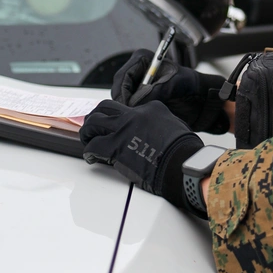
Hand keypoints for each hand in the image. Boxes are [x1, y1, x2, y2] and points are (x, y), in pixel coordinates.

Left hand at [80, 99, 202, 209]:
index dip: (117, 119)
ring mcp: (123, 130)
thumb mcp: (175, 126)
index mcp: (150, 108)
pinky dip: (89, 152)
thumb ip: (160, 125)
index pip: (125, 108)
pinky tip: (92, 158)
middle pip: (104, 108)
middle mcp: (134, 115)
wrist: (183, 164)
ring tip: (88, 141)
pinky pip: (93, 146)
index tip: (115, 128)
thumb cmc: (185, 152)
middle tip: (93, 128)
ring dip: (88, 132)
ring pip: (93, 123)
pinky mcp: (115, 147)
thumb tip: (154, 133)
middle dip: (96, 117)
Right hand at [111, 50, 229, 133]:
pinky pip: (130, 109)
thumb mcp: (174, 85)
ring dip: (129, 110)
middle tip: (130, 116)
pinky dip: (134, 115)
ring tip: (139, 119)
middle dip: (124, 103)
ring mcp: (137, 87)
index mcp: (142, 59)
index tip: (126, 106)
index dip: (122, 93)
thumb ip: (154, 91)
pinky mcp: (140, 100)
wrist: (201, 99)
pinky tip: (141, 121)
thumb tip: (134, 104)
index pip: (123, 76)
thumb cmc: (191, 85)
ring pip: (123, 101)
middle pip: (119, 90)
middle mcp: (137, 72)